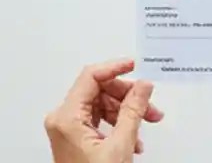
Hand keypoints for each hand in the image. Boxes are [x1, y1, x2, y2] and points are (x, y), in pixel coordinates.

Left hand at [44, 58, 163, 162]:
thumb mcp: (120, 146)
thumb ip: (133, 111)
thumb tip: (142, 87)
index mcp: (66, 117)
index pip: (90, 77)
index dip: (114, 67)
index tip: (134, 65)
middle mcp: (63, 120)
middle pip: (98, 91)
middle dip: (127, 96)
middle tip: (148, 103)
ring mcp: (68, 130)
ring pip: (101, 105)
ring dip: (126, 112)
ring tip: (147, 122)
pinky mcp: (75, 139)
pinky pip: (99, 120)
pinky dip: (118, 124)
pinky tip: (133, 138)